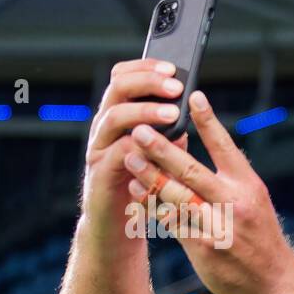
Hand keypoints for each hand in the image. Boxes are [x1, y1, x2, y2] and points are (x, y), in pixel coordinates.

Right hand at [80, 58, 188, 242]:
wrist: (117, 226)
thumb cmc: (144, 185)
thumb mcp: (161, 153)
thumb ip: (171, 131)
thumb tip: (194, 109)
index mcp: (120, 117)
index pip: (123, 78)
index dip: (145, 68)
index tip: (173, 67)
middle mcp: (105, 128)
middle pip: (117, 90)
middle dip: (147, 83)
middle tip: (175, 87)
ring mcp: (99, 149)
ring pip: (114, 118)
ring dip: (144, 112)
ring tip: (173, 114)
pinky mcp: (100, 174)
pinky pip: (115, 154)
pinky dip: (136, 148)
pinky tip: (156, 147)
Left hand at [122, 90, 293, 293]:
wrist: (274, 281)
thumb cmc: (260, 236)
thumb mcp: (255, 200)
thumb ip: (229, 177)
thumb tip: (201, 147)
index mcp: (248, 187)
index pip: (226, 148)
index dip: (208, 122)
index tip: (193, 97)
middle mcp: (234, 204)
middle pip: (191, 171)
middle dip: (161, 149)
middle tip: (139, 130)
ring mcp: (218, 227)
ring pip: (175, 197)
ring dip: (149, 177)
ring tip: (129, 159)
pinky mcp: (202, 248)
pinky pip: (171, 222)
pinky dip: (153, 206)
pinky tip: (139, 193)